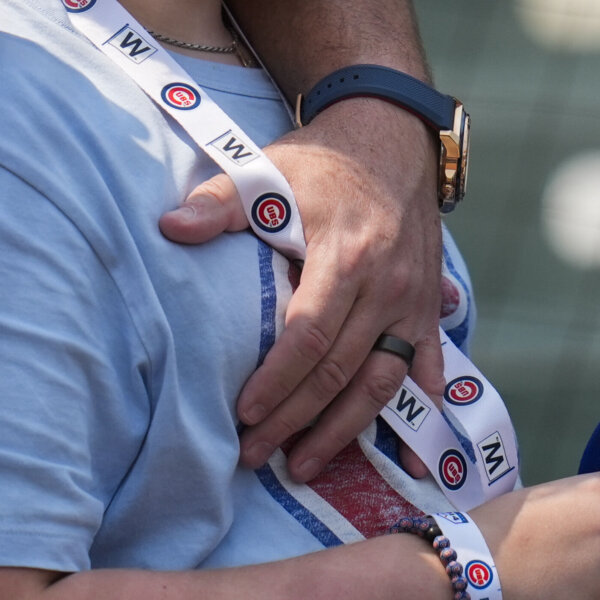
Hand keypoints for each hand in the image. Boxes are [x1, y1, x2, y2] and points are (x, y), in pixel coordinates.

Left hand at [160, 97, 445, 481]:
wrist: (392, 134)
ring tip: (304, 465)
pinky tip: (405, 455)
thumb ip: (219, 202)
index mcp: (346, 256)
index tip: (243, 414)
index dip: (277, 381)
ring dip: (344, 431)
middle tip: (255, 456)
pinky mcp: (429, 306)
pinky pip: (426, 368)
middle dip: (297, 420)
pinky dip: (417, 412)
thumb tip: (169, 226)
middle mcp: (387, 286)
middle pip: (341, 371)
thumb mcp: (268, 170)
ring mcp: (414, 301)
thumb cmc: (320, 160)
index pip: (309, 336)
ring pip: (382, 382)